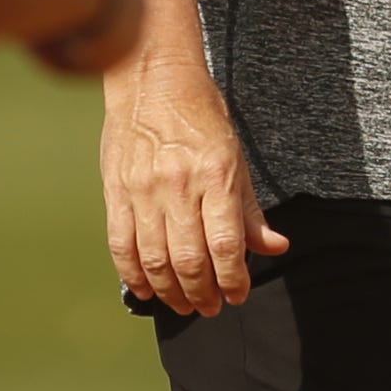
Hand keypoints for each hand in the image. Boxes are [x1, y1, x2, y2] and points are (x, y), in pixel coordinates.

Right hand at [100, 53, 286, 315]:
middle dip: (203, 294)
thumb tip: (275, 247)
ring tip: (184, 305)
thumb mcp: (236, 158)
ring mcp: (143, 190)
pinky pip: (121, 245)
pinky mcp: (115, 191)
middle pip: (189, 260)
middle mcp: (178, 186)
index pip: (226, 246)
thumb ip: (251, 210)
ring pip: (155, 260)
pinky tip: (146, 289)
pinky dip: (133, 274)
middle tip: (210, 308)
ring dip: (170, 292)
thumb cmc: (202, 118)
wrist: (153, 81)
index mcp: (216, 176)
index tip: (238, 296)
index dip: (234, 280)